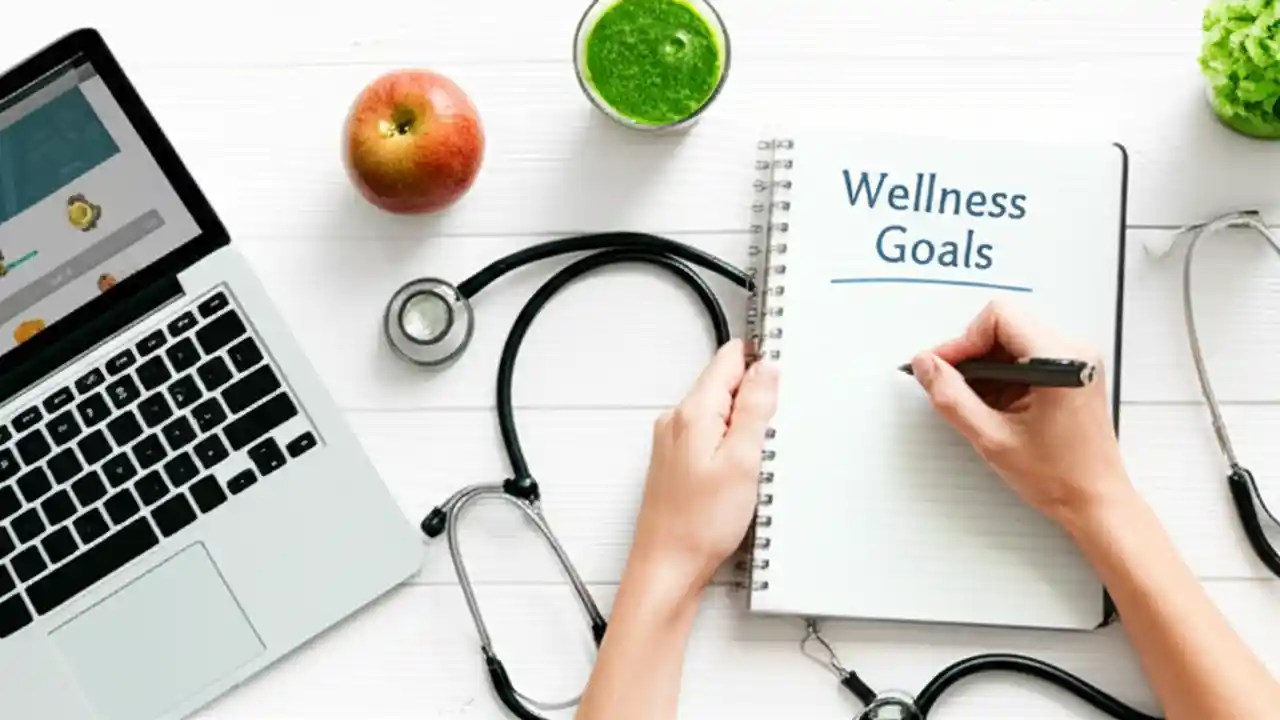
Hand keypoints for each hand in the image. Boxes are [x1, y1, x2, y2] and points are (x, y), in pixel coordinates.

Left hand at [631, 339, 778, 590]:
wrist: (668, 567)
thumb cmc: (699, 524)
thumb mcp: (742, 461)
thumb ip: (755, 409)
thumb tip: (766, 369)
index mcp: (692, 413)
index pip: (729, 359)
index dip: (760, 361)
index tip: (782, 372)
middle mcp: (676, 421)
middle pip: (723, 384)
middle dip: (754, 399)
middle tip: (768, 437)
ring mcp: (673, 441)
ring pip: (717, 412)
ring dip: (742, 426)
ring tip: (753, 463)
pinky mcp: (676, 462)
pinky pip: (709, 436)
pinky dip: (729, 446)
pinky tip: (738, 476)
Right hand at [909, 301, 1131, 528]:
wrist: (1095, 500)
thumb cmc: (1060, 477)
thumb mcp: (992, 438)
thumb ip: (952, 397)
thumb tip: (926, 365)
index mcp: (1061, 361)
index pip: (998, 318)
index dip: (962, 341)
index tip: (942, 367)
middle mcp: (1074, 352)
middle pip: (1004, 325)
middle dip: (970, 353)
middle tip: (948, 384)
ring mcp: (1075, 360)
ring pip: (1010, 339)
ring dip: (984, 366)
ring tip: (975, 402)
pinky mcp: (1070, 371)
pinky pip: (1024, 355)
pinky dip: (1000, 374)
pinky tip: (993, 404)